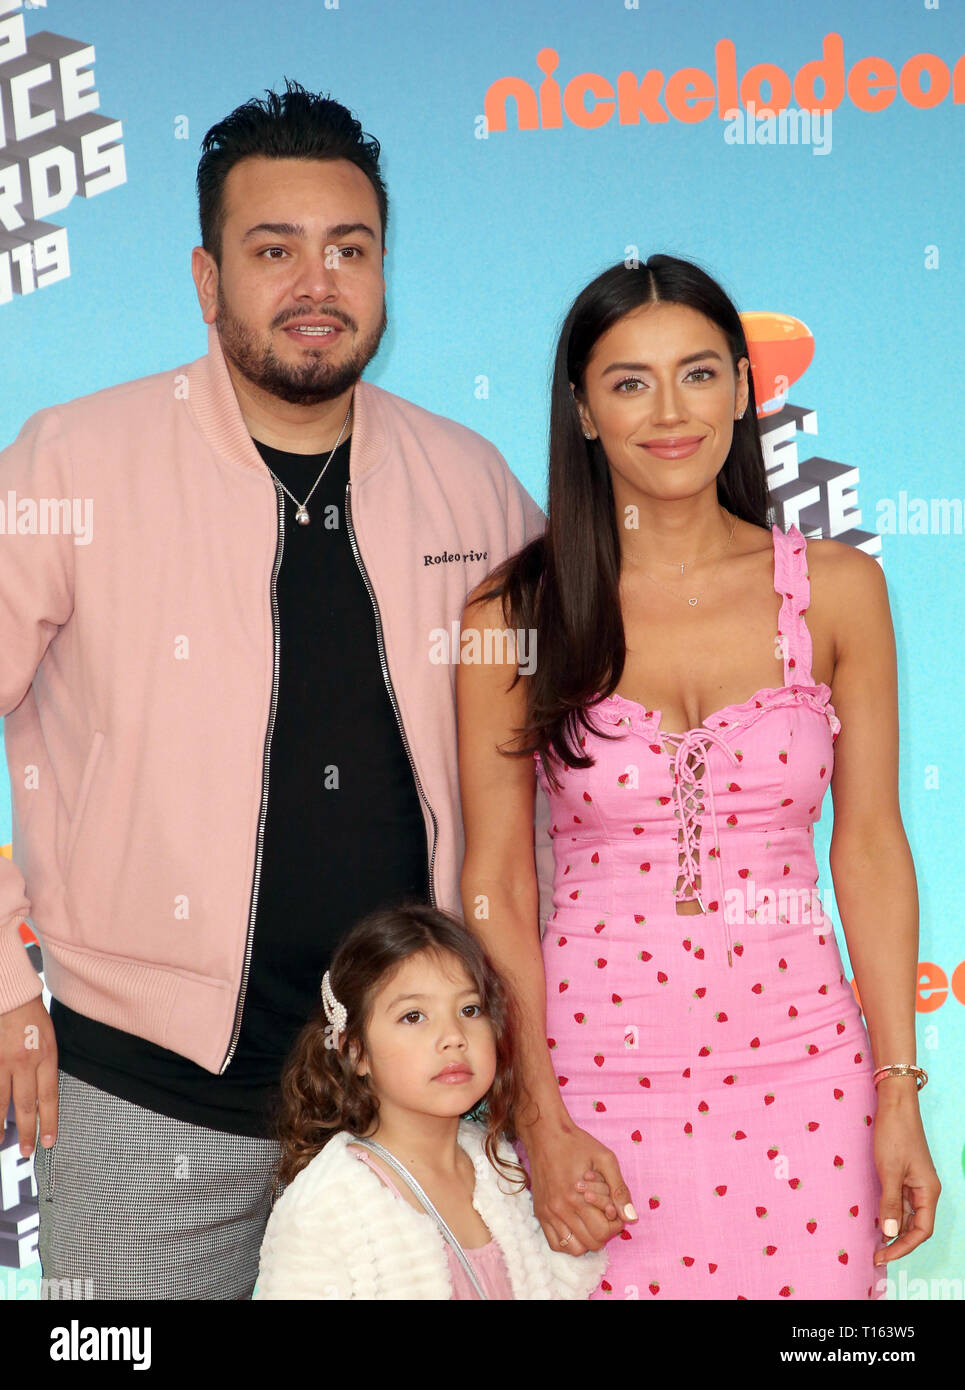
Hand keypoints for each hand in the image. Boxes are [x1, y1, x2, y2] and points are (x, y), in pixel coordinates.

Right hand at [0, 996, 57, 1155]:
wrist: (12, 997)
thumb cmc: (33, 1016)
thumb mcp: (49, 1039)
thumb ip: (45, 1066)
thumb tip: (42, 1094)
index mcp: (46, 1056)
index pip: (49, 1096)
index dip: (49, 1121)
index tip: (48, 1140)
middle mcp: (26, 1062)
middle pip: (27, 1104)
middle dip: (27, 1130)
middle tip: (27, 1150)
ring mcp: (4, 1062)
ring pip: (2, 1101)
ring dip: (1, 1125)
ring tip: (0, 1142)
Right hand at [522, 1119, 636, 1254]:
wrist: (545, 1133)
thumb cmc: (578, 1144)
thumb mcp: (606, 1158)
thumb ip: (619, 1189)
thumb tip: (631, 1217)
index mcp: (577, 1197)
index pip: (603, 1232)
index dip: (616, 1225)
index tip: (616, 1210)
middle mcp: (560, 1209)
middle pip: (591, 1243)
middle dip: (604, 1233)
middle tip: (606, 1215)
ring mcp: (548, 1213)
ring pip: (573, 1248)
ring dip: (587, 1240)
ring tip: (591, 1221)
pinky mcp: (540, 1213)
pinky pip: (555, 1244)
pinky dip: (569, 1242)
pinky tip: (577, 1226)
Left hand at [872, 1084, 939, 1267]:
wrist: (895, 1104)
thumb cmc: (894, 1134)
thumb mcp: (889, 1171)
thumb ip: (890, 1203)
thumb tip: (890, 1234)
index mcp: (928, 1192)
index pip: (921, 1231)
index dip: (904, 1247)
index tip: (883, 1256)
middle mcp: (925, 1190)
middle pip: (916, 1226)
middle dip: (898, 1243)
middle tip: (877, 1256)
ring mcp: (915, 1182)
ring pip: (908, 1215)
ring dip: (894, 1230)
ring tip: (875, 1244)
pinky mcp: (905, 1174)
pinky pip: (900, 1201)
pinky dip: (891, 1213)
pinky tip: (878, 1221)